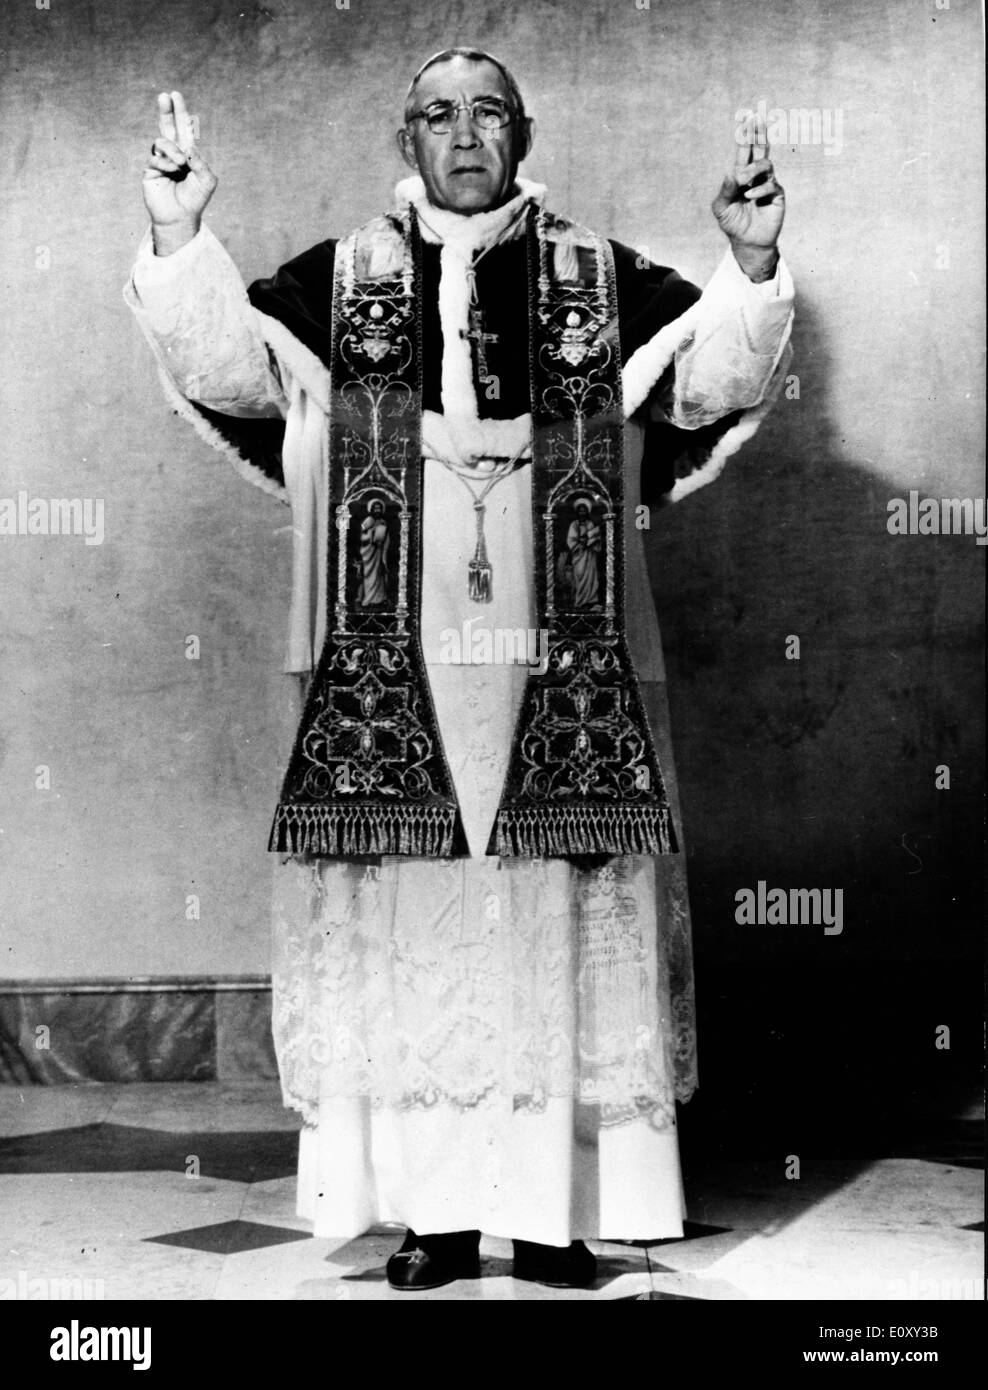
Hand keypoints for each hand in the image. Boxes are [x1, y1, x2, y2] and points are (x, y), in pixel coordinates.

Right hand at [142, 91, 217, 254]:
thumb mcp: (207, 181)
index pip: (183, 128)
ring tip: (180, 163)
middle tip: (165, 96)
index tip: (175, 95)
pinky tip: (172, 172)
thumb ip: (201, 162)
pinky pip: (155, 159)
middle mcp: (173, 153)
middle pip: (167, 126)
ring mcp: (160, 160)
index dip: (180, 112)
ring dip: (172, 149)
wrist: (180, 218)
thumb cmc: (196, 199)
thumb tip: (188, 147)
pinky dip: (165, 163)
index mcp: (188, 152)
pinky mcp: (150, 170)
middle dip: (166, 111)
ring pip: (161, 142)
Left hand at [711, 117, 784, 279]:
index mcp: (741, 174)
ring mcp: (768, 183)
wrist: (748, 242)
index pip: (744, 150)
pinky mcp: (777, 194)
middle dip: (759, 132)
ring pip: (765, 164)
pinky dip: (758, 190)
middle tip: (758, 116)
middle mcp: (756, 175)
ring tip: (743, 184)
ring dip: (753, 170)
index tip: (746, 116)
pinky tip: (749, 198)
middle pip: (760, 148)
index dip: (745, 133)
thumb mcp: (721, 208)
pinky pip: (770, 185)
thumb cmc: (733, 224)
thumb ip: (725, 189)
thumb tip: (733, 172)